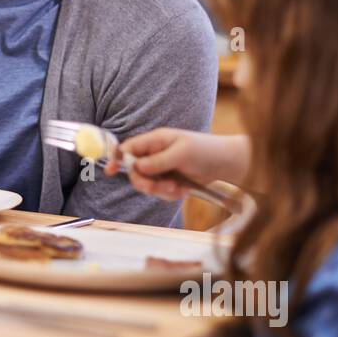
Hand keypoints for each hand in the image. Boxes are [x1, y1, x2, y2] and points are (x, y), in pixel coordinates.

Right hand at [104, 128, 249, 200]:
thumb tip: (136, 166)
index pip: (128, 149)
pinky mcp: (169, 181)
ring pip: (147, 185)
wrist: (226, 164)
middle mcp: (154, 154)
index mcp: (155, 141)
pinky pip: (160, 193)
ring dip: (160, 190)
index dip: (117, 159)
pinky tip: (183, 190)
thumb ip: (158, 160)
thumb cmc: (205, 151)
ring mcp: (161, 169)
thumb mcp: (181, 153)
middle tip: (160, 187)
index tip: (111, 172)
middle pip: (134, 172)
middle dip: (145, 183)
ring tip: (178, 188)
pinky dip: (170, 195)